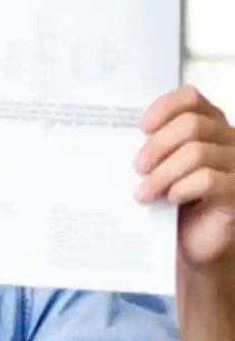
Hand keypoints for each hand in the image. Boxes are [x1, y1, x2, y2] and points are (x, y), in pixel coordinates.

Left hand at [135, 85, 234, 271]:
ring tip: (144, 192)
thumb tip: (116, 133)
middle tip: (137, 168)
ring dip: (163, 174)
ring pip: (197, 153)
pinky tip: (171, 199)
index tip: (141, 128)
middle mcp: (229, 139)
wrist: (192, 242)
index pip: (191, 98)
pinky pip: (208, 180)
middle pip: (192, 124)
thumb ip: (150, 148)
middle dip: (157, 146)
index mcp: (209, 124)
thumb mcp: (159, 167)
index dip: (164, 107)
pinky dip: (182, 188)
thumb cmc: (173, 199)